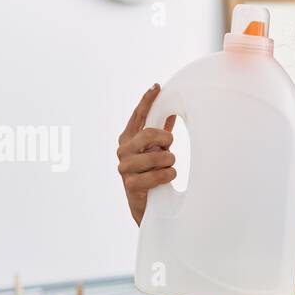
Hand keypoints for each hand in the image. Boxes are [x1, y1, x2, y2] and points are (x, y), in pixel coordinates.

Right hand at [116, 83, 176, 226]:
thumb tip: (171, 112)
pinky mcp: (130, 184)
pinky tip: (167, 177)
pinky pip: (159, 174)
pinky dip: (168, 175)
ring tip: (168, 168)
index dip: (147, 101)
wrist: (146, 207)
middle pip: (149, 134)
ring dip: (169, 163)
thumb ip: (160, 133)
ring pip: (158, 156)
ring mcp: (124, 167)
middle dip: (166, 140)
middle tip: (171, 147)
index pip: (137, 115)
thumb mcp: (156, 151)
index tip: (157, 87)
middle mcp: (123, 150)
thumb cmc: (152, 174)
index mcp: (127, 139)